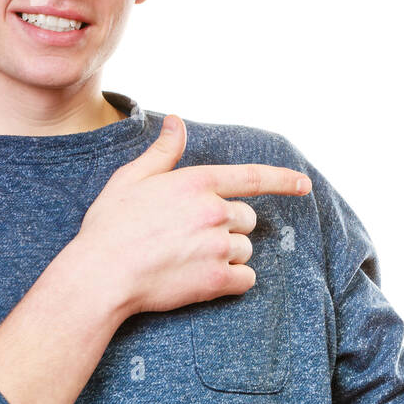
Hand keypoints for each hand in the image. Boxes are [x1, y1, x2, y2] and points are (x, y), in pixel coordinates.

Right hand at [74, 114, 311, 320]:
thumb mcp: (132, 179)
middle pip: (247, 219)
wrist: (99, 276)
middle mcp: (213, 211)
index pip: (252, 177)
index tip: (304, 184)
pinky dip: (231, 282)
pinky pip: (245, 280)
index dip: (283, 180)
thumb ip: (163, 151)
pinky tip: (202, 280)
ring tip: (187, 260)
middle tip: (190, 238)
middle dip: (228, 228)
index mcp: (197, 183)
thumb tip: (177, 121)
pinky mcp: (216, 279)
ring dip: (227, 256)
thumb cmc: (110, 227)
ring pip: (244, 250)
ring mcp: (217, 246)